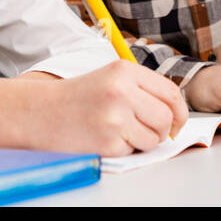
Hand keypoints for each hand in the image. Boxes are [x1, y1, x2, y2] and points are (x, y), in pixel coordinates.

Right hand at [35, 61, 188, 155]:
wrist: (40, 112)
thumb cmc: (77, 96)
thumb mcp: (111, 78)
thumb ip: (142, 89)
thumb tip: (175, 113)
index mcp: (125, 70)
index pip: (170, 92)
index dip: (180, 111)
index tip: (177, 122)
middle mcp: (122, 91)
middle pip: (166, 117)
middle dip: (163, 130)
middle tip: (148, 130)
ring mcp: (115, 117)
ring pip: (153, 138)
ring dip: (143, 140)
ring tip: (120, 131)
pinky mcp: (107, 142)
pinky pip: (133, 151)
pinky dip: (124, 148)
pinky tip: (105, 137)